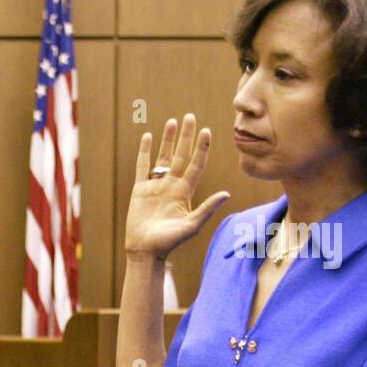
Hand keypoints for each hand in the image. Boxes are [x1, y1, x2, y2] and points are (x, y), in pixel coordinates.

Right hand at [124, 113, 229, 260]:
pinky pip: (143, 166)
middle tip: (190, 117)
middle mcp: (172, 185)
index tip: (207, 131)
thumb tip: (226, 194)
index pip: (195, 164)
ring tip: (172, 121)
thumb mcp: (192, 225)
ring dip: (167, 139)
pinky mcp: (140, 189)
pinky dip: (145, 151)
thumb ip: (207, 208)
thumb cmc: (169, 242)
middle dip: (186, 136)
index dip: (201, 148)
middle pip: (180, 155)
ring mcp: (156, 186)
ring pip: (163, 157)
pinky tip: (148, 137)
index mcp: (185, 192)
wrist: (145, 250)